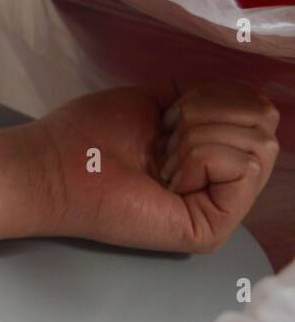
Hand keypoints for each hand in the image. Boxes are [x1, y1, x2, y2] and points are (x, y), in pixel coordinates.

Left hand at [30, 81, 279, 252]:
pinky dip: (200, 156)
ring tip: (160, 159)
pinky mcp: (212, 228)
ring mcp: (220, 209)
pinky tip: (167, 176)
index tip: (168, 115)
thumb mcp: (160, 99)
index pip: (259, 110)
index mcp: (213, 154)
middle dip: (207, 115)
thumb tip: (248, 93)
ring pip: (257, 144)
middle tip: (162, 140)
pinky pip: (243, 168)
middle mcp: (222, 184)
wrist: (56, 165)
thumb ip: (206, 97)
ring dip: (197, 136)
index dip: (216, 97)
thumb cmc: (92, 134)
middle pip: (265, 125)